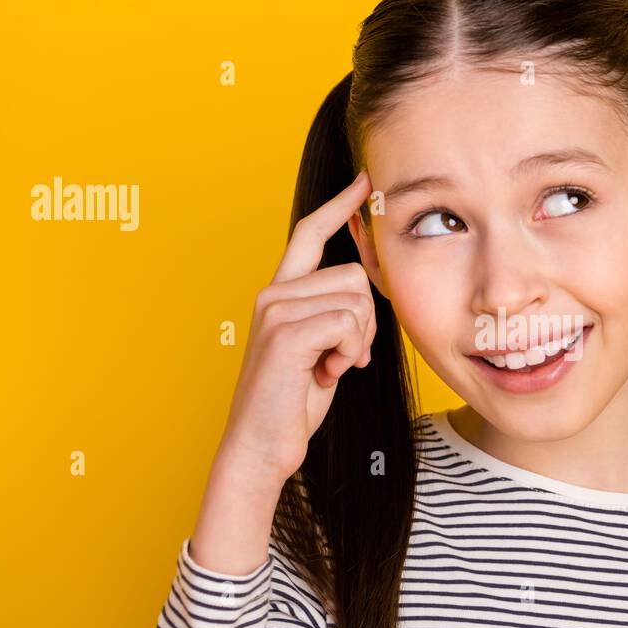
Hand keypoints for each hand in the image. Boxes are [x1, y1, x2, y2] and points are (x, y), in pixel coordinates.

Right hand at [216, 169, 376, 484]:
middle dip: (366, 322)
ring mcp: (275, 310)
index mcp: (280, 294)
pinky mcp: (285, 333)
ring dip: (357, 341)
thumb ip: (335, 318)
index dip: (339, 205)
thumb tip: (365, 298)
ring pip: (356, 300)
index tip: (365, 181)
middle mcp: (273, 294)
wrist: (261, 447)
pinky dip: (349, 354)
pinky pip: (348, 324)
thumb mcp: (320, 351)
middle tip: (343, 358)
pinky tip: (326, 376)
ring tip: (329, 369)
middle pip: (354, 276)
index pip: (310, 234)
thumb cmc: (292, 404)